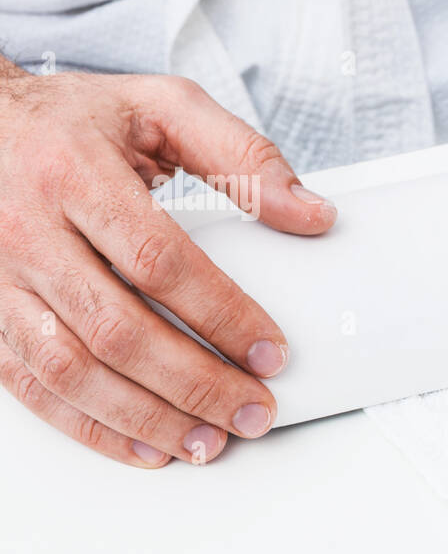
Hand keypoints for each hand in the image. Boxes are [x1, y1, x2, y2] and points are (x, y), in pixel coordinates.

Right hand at [0, 67, 335, 465]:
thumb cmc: (71, 121)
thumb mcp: (162, 108)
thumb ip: (243, 155)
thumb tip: (312, 213)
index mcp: (74, 173)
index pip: (157, 260)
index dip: (220, 313)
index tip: (271, 351)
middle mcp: (25, 230)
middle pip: (116, 328)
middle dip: (194, 382)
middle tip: (252, 412)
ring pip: (69, 368)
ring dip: (145, 418)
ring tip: (207, 442)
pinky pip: (30, 385)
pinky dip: (89, 426)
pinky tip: (144, 445)